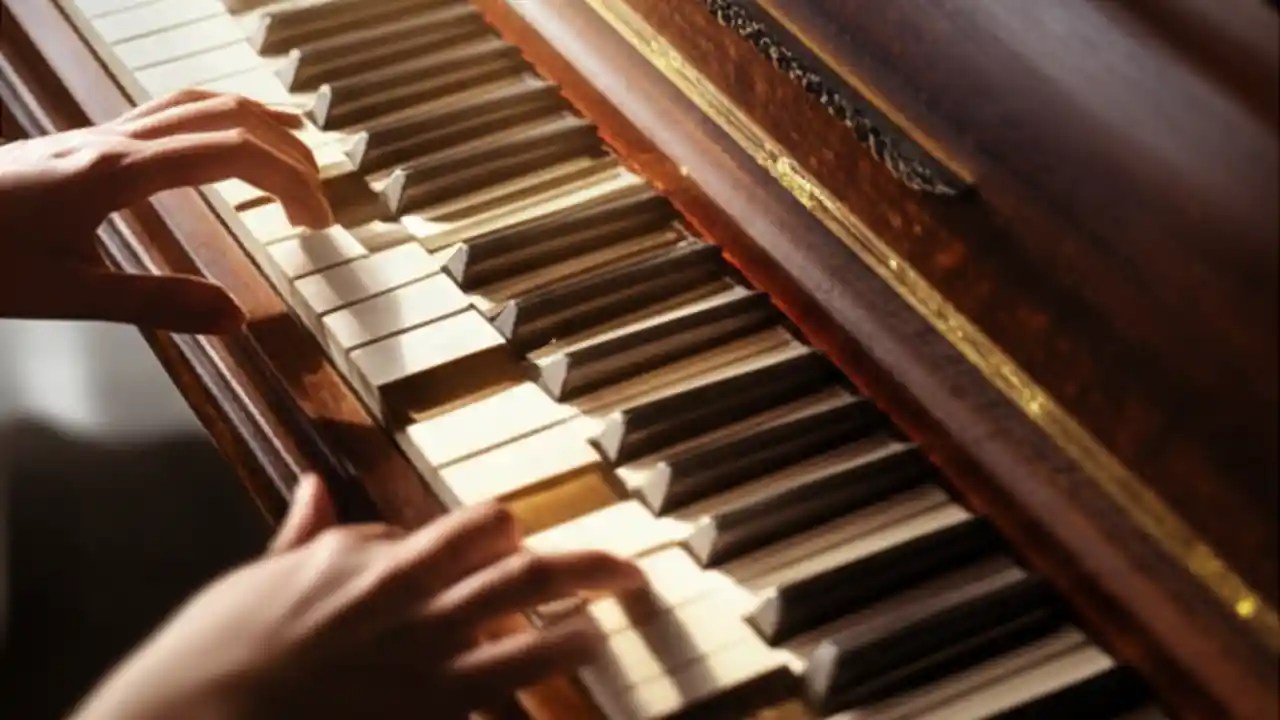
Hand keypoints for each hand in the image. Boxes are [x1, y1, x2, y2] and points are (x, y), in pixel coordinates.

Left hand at [0, 89, 333, 332]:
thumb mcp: (67, 293)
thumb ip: (157, 304)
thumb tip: (236, 320)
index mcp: (116, 172)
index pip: (232, 155)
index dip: (289, 181)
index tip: (321, 222)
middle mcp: (111, 140)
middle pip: (225, 118)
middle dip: (286, 154)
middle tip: (321, 201)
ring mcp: (95, 133)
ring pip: (194, 101)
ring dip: (255, 118)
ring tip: (295, 142)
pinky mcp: (82, 143)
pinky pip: (165, 110)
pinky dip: (213, 117)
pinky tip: (217, 140)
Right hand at [73, 475, 641, 719]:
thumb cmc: (213, 652)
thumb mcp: (258, 577)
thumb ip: (303, 534)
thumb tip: (317, 487)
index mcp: (370, 560)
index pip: (463, 531)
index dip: (494, 537)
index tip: (514, 538)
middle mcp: (409, 605)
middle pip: (519, 571)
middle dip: (581, 565)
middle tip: (627, 565)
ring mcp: (421, 666)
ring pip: (527, 637)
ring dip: (576, 631)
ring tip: (603, 629)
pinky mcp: (424, 714)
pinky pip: (498, 702)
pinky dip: (531, 690)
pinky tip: (555, 687)